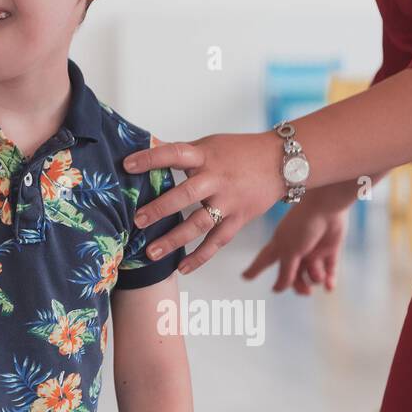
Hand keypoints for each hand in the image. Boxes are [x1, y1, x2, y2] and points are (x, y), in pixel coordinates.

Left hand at [124, 133, 286, 273]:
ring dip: (174, 239)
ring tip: (151, 252)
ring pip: (200, 224)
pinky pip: (217, 242)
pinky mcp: (239, 219)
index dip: (151, 158)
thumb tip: (146, 146)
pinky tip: (181, 267)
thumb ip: (181, 152)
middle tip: (136, 221)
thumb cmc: (239, 151)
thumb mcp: (209, 144)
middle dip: (160, 208)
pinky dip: (200, 256)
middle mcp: (217, 179)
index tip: (127, 165)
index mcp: (205, 156)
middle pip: (186, 195)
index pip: (175, 154)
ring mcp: (229, 201)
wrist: (284, 161)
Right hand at [243, 184, 352, 293]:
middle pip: (292, 275)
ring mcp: (312, 251)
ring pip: (312, 275)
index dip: (254, 269)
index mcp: (279, 246)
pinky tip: (330, 287)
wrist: (327, 207)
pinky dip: (330, 280)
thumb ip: (286, 272)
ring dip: (315, 279)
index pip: (263, 260)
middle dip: (298, 286)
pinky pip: (329, 270)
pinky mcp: (329, 250)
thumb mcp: (290, 252)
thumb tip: (278, 290)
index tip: (245, 277)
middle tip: (304, 292)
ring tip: (319, 275)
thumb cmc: (303, 226)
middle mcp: (294, 250)